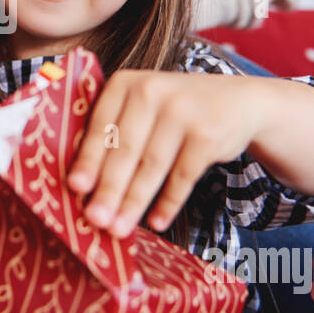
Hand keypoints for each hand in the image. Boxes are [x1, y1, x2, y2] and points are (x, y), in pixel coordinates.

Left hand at [66, 70, 263, 238]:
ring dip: (133, 202)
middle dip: (108, 189)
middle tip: (95, 219)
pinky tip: (156, 222)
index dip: (88, 159)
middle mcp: (152, 90)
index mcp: (125, 83)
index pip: (101, 126)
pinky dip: (168, 203)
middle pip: (125, 149)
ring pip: (151, 166)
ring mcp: (183, 110)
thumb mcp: (142, 106)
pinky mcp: (208, 133)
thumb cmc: (174, 111)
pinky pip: (183, 176)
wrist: (238, 101)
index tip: (75, 188)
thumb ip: (114, 131)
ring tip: (118, 229)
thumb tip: (83, 186)